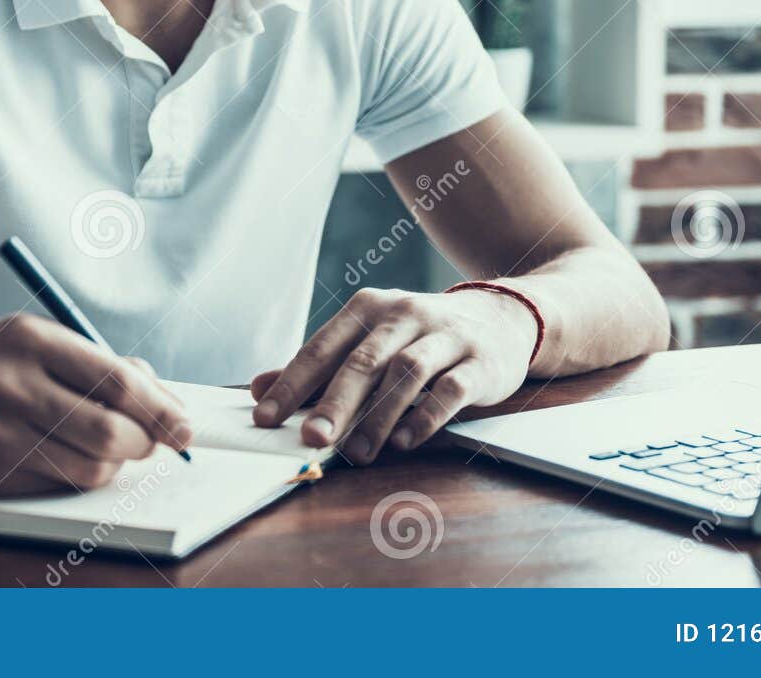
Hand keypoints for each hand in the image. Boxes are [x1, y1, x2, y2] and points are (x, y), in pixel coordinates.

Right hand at [0, 313, 192, 495]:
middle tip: (153, 443)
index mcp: (30, 338)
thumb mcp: (30, 341)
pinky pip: (59, 487)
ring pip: (91, 467)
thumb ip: (94, 362)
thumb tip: (160, 394)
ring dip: (115, 465)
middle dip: (146, 443)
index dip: (162, 408)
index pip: (116, 380)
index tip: (184, 425)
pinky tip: (69, 460)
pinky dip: (79, 478)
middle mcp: (13, 383)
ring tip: (110, 450)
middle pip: (111, 430)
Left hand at [249, 287, 536, 462]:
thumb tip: (258, 388)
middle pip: (363, 360)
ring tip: (357, 453)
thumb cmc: (420, 336)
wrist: (501, 317)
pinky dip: (426, 416)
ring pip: (406, 373)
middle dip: (334, 402)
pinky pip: (451, 389)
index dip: (292, 384)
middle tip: (312, 439)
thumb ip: (317, 367)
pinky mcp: (480, 361)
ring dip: (378, 416)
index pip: (322, 347)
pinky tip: (405, 442)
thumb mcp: (369, 341)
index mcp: (369, 308)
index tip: (264, 417)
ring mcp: (445, 336)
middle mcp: (405, 314)